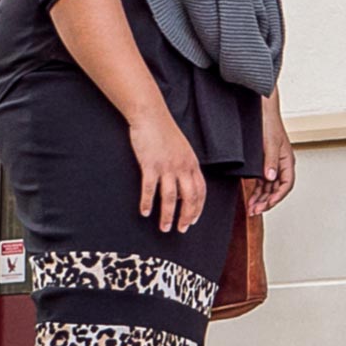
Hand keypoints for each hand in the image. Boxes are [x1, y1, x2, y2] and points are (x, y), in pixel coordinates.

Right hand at [129, 111, 207, 233]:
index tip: (194, 220)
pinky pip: (149, 189)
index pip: (200, 191)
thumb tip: (181, 191)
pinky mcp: (150, 164)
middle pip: (189, 198)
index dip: (198, 208)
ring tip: (163, 227)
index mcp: (192, 164)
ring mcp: (166, 166)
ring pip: (170, 198)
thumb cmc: (164, 132)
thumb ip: (184, 168)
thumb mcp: (182, 150)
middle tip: (181, 229)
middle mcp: (182, 166)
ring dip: (167, 215)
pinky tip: (144, 211)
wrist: (151, 115)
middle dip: (186, 217)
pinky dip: (147, 202)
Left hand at [247, 97, 297, 216]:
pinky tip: (251, 198)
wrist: (261, 110)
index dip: (277, 197)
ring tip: (252, 208)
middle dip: (267, 202)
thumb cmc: (268, 123)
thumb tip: (270, 177)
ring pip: (268, 187)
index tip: (267, 204)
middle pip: (276, 189)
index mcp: (287, 161)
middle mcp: (280, 165)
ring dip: (261, 199)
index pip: (286, 185)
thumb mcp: (270, 143)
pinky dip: (256, 191)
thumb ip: (270, 161)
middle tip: (255, 211)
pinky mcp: (263, 163)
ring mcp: (271, 165)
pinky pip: (261, 182)